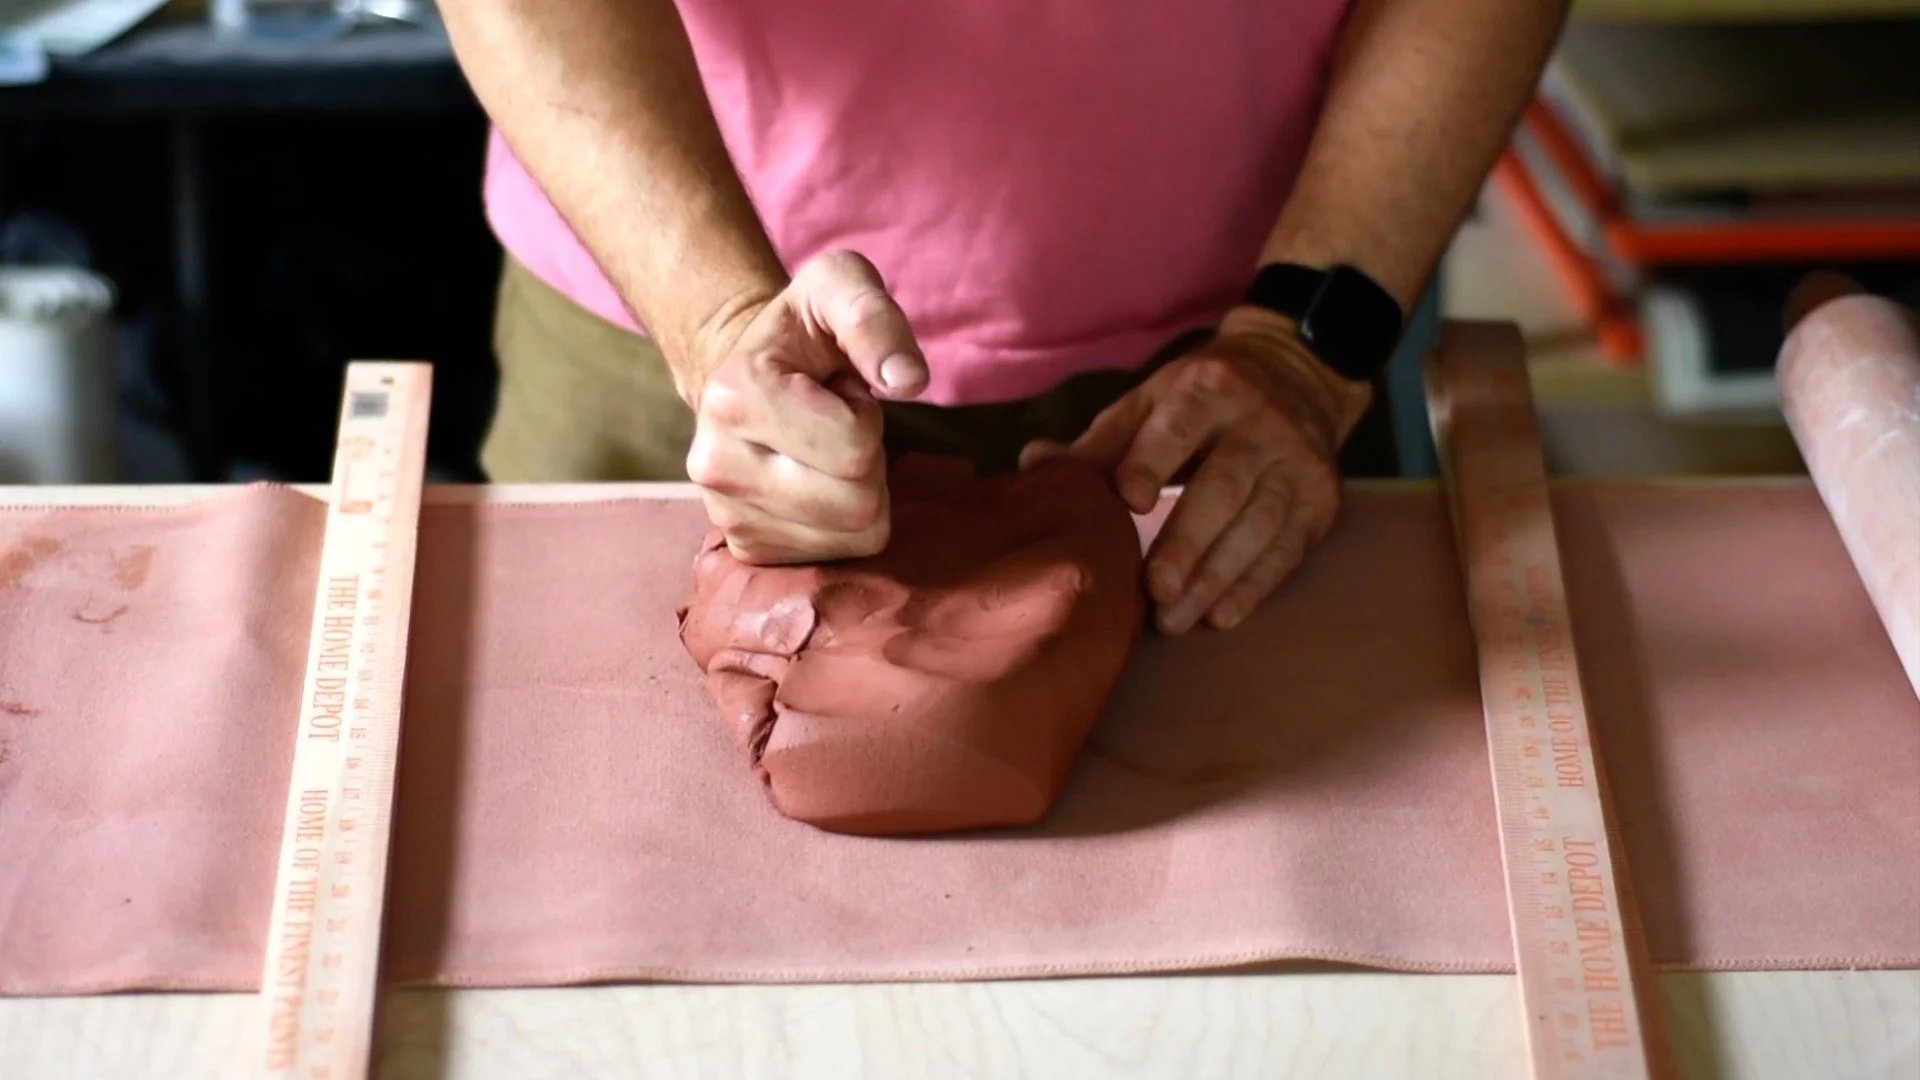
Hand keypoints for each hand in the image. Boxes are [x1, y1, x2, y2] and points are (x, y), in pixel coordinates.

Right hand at [682, 250, 929, 563]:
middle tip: (836, 424)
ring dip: (860, 490)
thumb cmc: (803, 331)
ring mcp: (727, 513)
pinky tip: (813, 480)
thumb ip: (874, 318)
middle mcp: (716, 465)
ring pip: (853, 534)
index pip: (854, 448)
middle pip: (857, 504)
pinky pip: (838, 556)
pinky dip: (844, 522)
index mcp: (734, 397)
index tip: (836, 391)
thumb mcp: (838, 287)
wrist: (746, 370)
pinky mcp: (746, 547)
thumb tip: (908, 380)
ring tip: (823, 449)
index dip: (865, 415)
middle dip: (867, 460)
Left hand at [1021, 309, 1371, 633]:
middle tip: (1153, 590)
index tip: (1130, 500)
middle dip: (1188, 543)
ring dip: (1215, 578)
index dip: (1153, 463)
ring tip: (1174, 619)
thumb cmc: (1204, 398)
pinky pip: (1287, 550)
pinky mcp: (1320, 499)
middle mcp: (1260, 423)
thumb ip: (1102, 441)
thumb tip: (1033, 462)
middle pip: (1224, 488)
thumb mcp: (1154, 401)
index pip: (1179, 429)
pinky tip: (1220, 616)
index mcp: (1209, 389)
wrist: (1300, 375)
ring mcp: (1297, 462)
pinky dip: (1254, 587)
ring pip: (1258, 526)